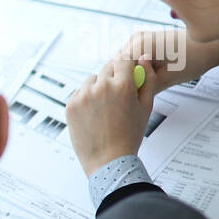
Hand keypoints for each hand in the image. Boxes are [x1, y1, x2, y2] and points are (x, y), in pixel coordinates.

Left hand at [65, 55, 157, 176]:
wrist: (108, 160)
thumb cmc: (129, 136)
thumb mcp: (146, 106)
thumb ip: (148, 79)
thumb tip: (143, 59)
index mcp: (122, 85)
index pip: (124, 59)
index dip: (127, 64)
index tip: (129, 70)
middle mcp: (101, 87)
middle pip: (108, 68)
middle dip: (115, 77)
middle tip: (119, 96)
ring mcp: (83, 95)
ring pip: (92, 79)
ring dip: (99, 86)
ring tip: (106, 108)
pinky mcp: (71, 105)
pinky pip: (80, 92)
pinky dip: (86, 98)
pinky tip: (95, 114)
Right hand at [113, 29, 218, 92]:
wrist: (209, 47)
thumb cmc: (195, 59)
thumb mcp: (168, 79)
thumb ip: (144, 86)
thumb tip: (127, 95)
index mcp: (139, 45)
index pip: (115, 70)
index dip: (120, 85)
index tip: (129, 95)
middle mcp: (136, 39)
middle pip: (118, 67)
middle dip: (125, 80)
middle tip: (139, 91)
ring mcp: (139, 38)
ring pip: (124, 64)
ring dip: (131, 75)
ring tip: (146, 83)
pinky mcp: (143, 41)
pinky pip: (132, 60)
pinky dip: (137, 69)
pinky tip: (147, 75)